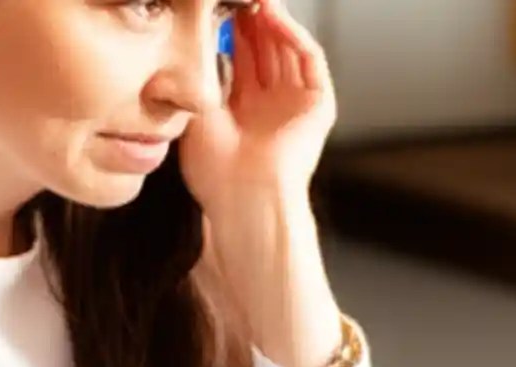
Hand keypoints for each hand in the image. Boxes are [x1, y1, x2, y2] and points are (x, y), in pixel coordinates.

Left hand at [180, 0, 336, 215]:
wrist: (243, 197)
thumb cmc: (214, 170)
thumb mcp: (198, 110)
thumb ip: (204, 74)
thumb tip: (202, 35)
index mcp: (240, 111)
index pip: (241, 57)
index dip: (231, 30)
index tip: (217, 8)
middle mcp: (268, 105)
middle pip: (265, 49)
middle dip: (253, 20)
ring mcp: (294, 105)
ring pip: (288, 50)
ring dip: (275, 22)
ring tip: (257, 0)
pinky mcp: (317, 107)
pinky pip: (310, 61)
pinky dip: (295, 36)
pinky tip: (276, 19)